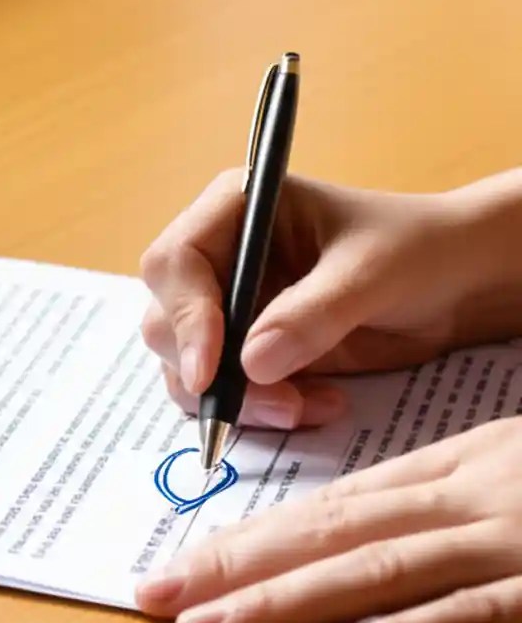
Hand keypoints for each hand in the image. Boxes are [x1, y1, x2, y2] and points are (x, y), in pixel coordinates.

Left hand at [135, 417, 521, 622]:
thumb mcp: (517, 470)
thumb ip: (445, 501)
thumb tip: (360, 535)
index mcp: (456, 467)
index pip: (330, 504)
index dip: (249, 536)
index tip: (183, 562)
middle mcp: (465, 500)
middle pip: (327, 530)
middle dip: (232, 564)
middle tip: (155, 593)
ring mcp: (506, 544)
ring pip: (373, 569)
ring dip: (280, 601)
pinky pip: (467, 616)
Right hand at [139, 168, 521, 428]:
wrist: (457, 284)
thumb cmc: (417, 250)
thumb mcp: (372, 273)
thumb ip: (312, 314)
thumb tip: (250, 363)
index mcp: (235, 210)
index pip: (174, 263)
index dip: (184, 316)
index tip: (211, 369)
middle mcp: (218, 257)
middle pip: (167, 322)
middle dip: (211, 371)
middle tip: (273, 401)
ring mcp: (227, 307)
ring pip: (187, 367)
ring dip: (238, 400)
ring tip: (305, 406)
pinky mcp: (244, 351)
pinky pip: (223, 393)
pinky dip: (259, 411)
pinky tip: (315, 404)